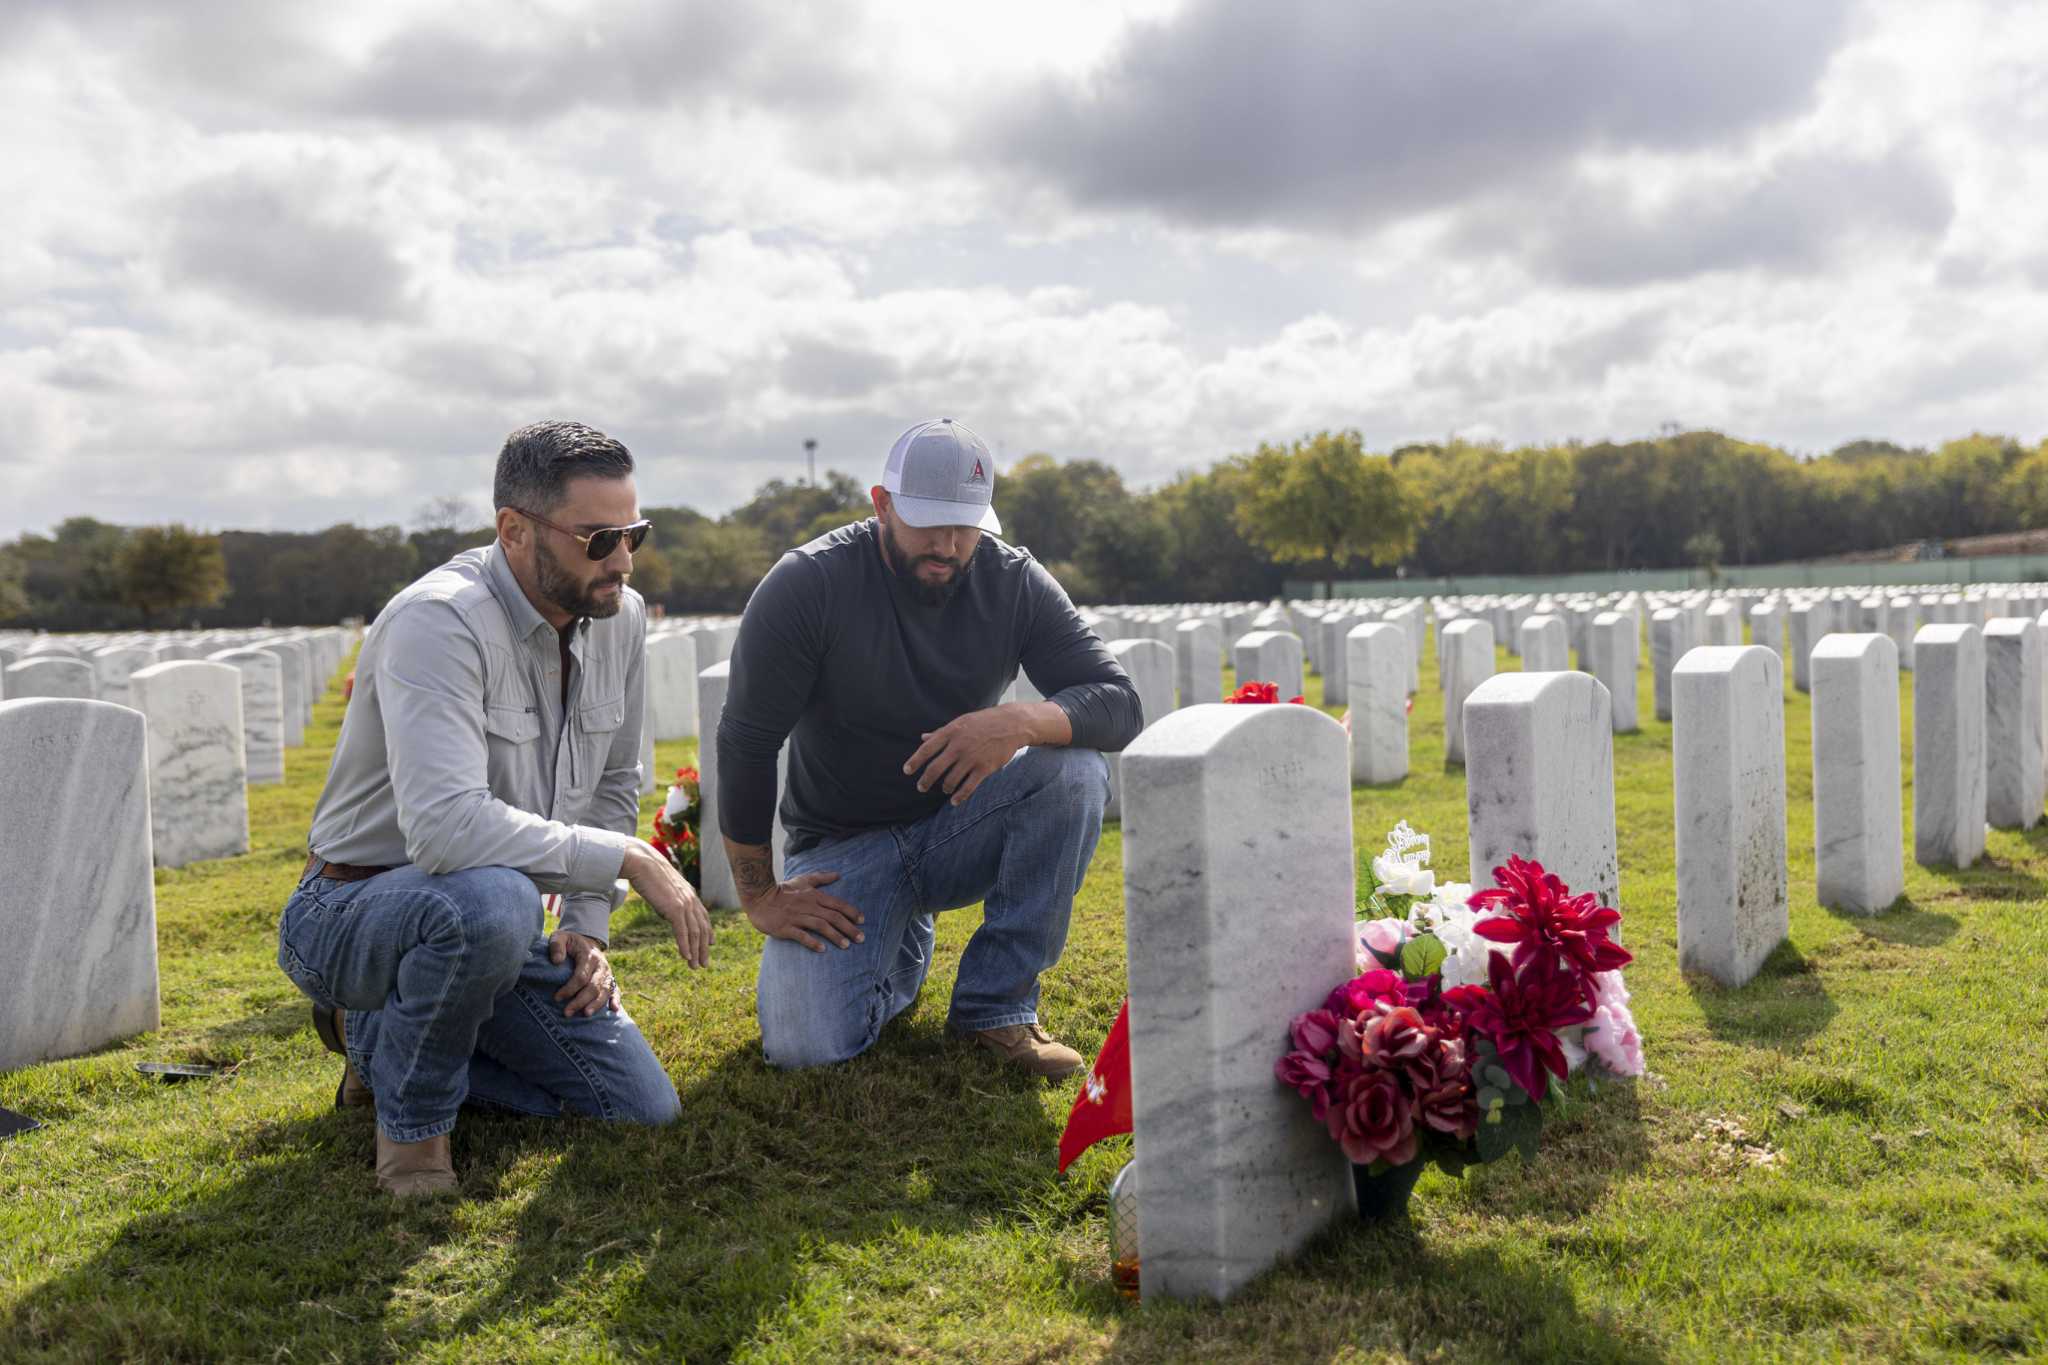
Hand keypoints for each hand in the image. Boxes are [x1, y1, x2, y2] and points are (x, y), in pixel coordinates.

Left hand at [548, 930, 617, 1016]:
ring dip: (596, 1004)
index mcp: (589, 956)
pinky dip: (616, 1000)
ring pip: (604, 991)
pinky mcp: (610, 979)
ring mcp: (607, 973)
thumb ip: (556, 946)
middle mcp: (601, 966)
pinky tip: (614, 1010)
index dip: (569, 988)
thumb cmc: (570, 942)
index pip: (581, 976)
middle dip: (580, 1001)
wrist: (586, 941)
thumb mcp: (560, 937)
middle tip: (567, 1013)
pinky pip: (616, 990)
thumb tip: (556, 961)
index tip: (557, 997)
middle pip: (593, 986)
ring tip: (585, 1014)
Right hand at [622, 840, 712, 968]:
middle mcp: (691, 900)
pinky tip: (686, 957)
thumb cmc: (650, 875)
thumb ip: (671, 902)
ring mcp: (684, 904)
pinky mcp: (674, 908)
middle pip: (702, 929)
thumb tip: (669, 914)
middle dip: (703, 948)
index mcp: (690, 895)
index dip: (708, 932)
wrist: (643, 863)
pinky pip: (683, 931)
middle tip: (704, 964)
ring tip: (695, 966)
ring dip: (695, 952)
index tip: (710, 945)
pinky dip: (685, 945)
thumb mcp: (665, 890)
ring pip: (694, 933)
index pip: (704, 917)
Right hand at [743, 870, 865, 952]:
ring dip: (835, 936)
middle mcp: (808, 906)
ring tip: (846, 945)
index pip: (837, 904)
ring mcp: (796, 917)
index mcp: (813, 895)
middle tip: (861, 938)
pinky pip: (801, 935)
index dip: (851, 912)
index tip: (862, 921)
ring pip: (820, 926)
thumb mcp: (802, 880)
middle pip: (833, 917)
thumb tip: (838, 874)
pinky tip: (822, 949)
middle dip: (849, 928)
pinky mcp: (785, 927)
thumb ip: (821, 877)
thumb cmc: (783, 890)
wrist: (758, 897)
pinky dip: (812, 942)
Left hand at [903, 706, 1034, 805]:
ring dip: (945, 787)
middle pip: (936, 768)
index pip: (927, 749)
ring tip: (945, 789)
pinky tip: (954, 801)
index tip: (907, 771)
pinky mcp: (984, 768)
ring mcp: (971, 758)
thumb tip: (923, 737)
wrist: (1011, 724)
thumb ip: (941, 732)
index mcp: (951, 732)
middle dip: (926, 781)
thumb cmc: (983, 722)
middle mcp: (958, 746)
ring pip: (951, 780)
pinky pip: (968, 787)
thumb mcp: (961, 722)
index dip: (915, 761)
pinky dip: (959, 796)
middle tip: (921, 787)